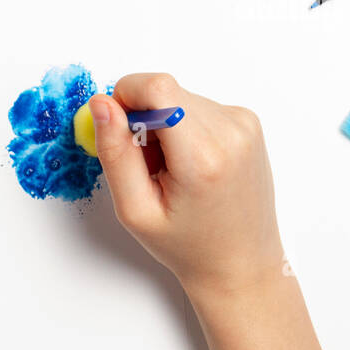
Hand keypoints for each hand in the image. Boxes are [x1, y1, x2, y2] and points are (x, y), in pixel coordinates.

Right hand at [89, 73, 283, 301]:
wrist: (240, 262)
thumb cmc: (188, 245)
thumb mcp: (135, 209)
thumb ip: (115, 153)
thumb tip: (101, 104)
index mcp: (203, 157)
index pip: (157, 87)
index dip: (126, 98)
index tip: (120, 131)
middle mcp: (231, 132)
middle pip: (165, 92)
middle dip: (143, 120)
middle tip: (148, 166)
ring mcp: (244, 124)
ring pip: (179, 98)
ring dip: (164, 126)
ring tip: (171, 170)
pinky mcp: (247, 122)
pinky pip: (198, 106)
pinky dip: (183, 128)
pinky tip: (188, 164)